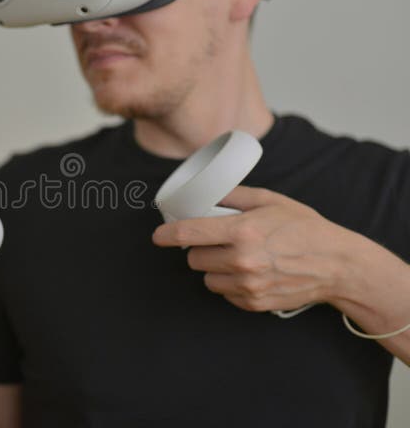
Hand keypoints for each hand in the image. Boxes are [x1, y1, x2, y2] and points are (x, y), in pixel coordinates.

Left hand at [152, 186, 350, 312]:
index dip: (168, 235)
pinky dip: (229, 284)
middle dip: (201, 249)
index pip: (189, 234)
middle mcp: (242, 260)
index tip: (158, 236)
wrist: (337, 265)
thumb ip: (234, 195)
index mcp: (243, 231)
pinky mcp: (253, 302)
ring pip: (206, 278)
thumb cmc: (304, 228)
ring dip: (213, 268)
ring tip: (236, 257)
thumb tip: (205, 192)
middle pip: (194, 258)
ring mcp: (248, 285)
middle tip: (219, 242)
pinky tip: (248, 273)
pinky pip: (224, 293)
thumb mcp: (270, 201)